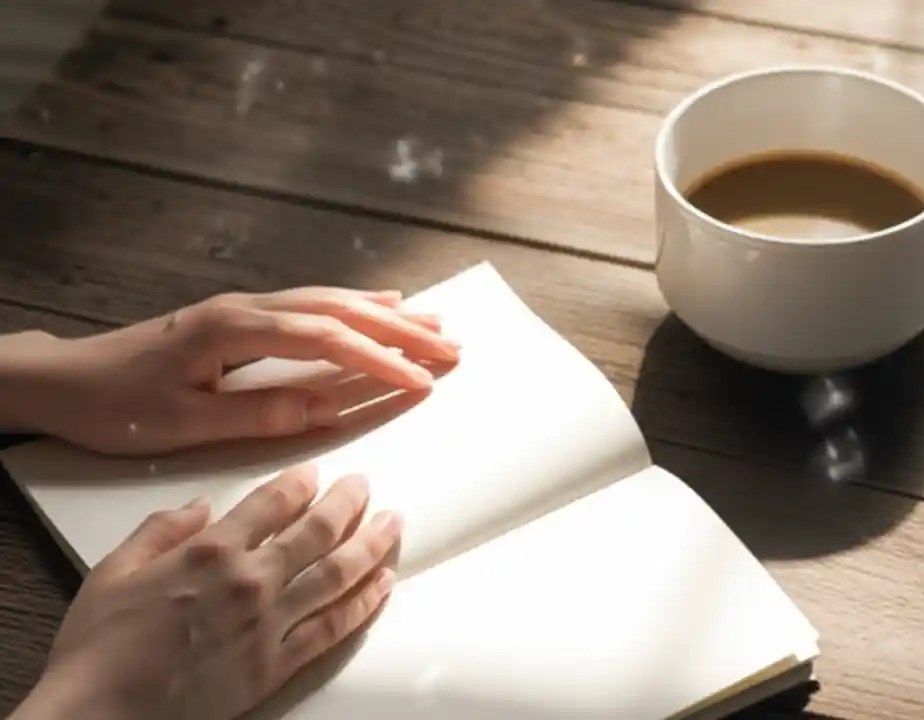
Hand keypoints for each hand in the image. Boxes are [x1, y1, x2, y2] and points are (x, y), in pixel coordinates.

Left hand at [0, 286, 458, 454]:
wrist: (65, 379)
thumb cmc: (117, 406)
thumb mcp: (187, 424)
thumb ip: (263, 413)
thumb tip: (331, 408)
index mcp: (234, 330)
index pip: (327, 340)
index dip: (380, 360)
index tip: (424, 381)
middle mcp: (246, 308)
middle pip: (340, 311)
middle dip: (401, 332)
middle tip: (453, 348)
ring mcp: (244, 307)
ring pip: (330, 301)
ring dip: (386, 315)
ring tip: (435, 324)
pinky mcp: (241, 317)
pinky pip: (312, 304)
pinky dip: (354, 305)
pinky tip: (378, 305)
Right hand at [13, 465, 399, 719]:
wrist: (101, 715)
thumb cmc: (98, 650)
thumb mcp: (113, 571)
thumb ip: (161, 530)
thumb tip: (200, 505)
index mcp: (210, 552)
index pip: (271, 504)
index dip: (299, 483)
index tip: (315, 473)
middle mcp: (250, 582)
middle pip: (317, 531)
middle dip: (348, 503)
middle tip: (365, 486)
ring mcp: (269, 624)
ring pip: (337, 574)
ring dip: (371, 545)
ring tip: (392, 525)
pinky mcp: (277, 665)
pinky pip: (333, 628)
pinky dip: (363, 603)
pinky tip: (382, 584)